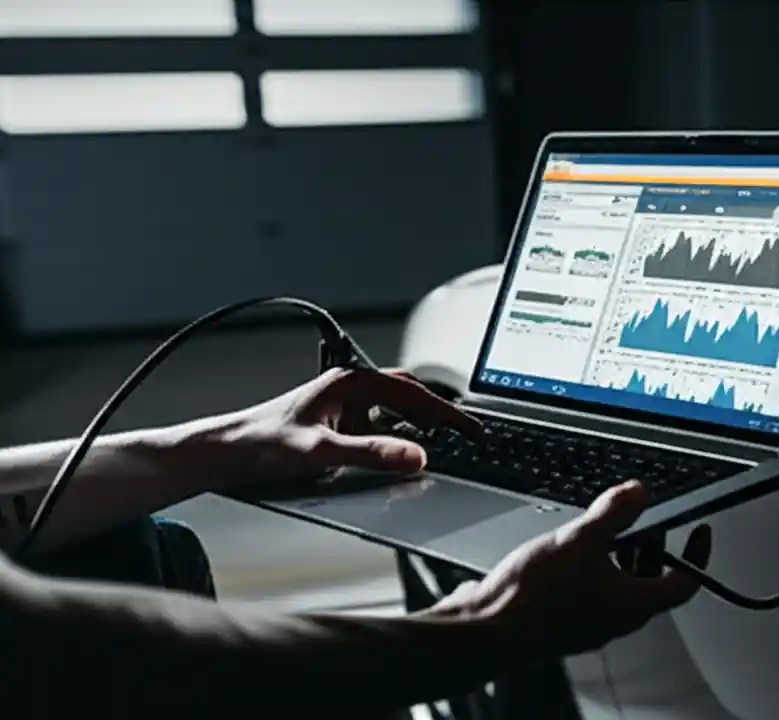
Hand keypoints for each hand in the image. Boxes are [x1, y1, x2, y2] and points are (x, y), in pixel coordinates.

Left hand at [212, 367, 481, 485]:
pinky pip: (378, 428)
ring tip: (442, 445)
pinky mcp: (335, 426)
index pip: (413, 393)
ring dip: (418, 428)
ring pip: (394, 412)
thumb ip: (371, 455)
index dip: (447, 413)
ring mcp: (342, 408)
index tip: (471, 429)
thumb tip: (416, 457)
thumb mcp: (321, 453)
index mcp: (350, 384)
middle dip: (439, 415)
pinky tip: (400, 456)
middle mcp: (349, 390)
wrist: (222, 454)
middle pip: (408, 397)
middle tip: (465, 435)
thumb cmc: (260, 445)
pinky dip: (397, 440)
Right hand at [428, 481, 712, 659]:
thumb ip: (614, 514)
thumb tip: (641, 492)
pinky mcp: (559, 618)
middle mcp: (614, 618)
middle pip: (650, 582)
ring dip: (621, 555)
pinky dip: (591, 566)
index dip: (698, 554)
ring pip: (618, 585)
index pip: (684, 583)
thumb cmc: (532, 599)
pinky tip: (567, 547)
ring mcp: (586, 621)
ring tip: (605, 527)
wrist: (483, 632)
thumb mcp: (581, 541)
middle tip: (650, 520)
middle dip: (654, 547)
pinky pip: (588, 590)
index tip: (700, 530)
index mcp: (632, 605)